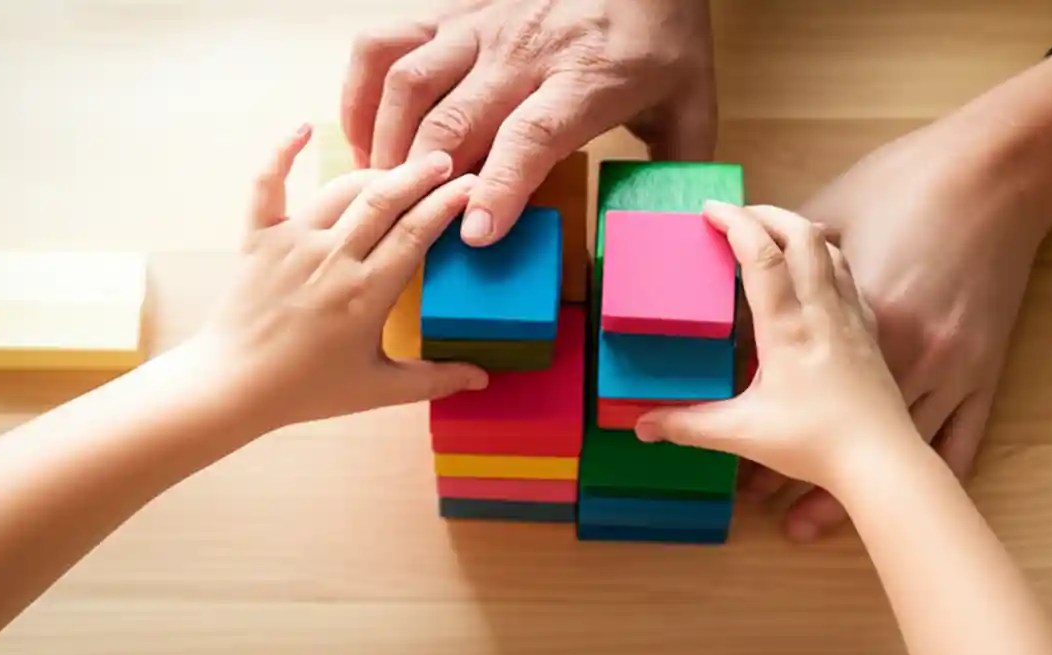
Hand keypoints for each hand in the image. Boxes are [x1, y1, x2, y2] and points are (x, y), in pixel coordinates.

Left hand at [190, 125, 487, 431]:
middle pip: (385, 199)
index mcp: (367, 293)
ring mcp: (292, 242)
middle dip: (421, 174)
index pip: (418, 232)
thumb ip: (435, 380)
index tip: (474, 187)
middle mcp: (332, 258)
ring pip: (342, 189)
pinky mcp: (258, 238)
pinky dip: (282, 151)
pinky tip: (302, 127)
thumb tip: (483, 377)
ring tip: (403, 165)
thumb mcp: (378, 390)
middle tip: (448, 161)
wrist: (232, 387)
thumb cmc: (306, 391)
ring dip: (376, 170)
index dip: (449, 204)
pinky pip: (268, 184)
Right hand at [341, 0, 715, 244]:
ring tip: (383, 189)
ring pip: (410, 83)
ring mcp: (481, 28)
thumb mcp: (690, 104)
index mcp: (585, 79)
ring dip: (387, 141)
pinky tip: (363, 131)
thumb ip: (680, 167)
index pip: (531, 136)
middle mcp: (524, 52)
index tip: (474, 234)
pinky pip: (388, 42)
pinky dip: (361, 88)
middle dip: (425, 181)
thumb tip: (669, 229)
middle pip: (456, 120)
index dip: (499, 187)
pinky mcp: (454, 11)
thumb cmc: (661, 36)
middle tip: (413, 228)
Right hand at [634, 202, 917, 496]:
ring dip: (797, 229)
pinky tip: (812, 273)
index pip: (761, 255)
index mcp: (786, 327)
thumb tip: (641, 426)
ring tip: (770, 232)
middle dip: (766, 212)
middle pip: (802, 234)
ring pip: (829, 249)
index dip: (734, 222)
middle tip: (736, 215)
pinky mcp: (868, 330)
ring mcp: (850, 316)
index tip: (709, 209)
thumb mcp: (742, 434)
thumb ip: (689, 425)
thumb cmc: (813, 443)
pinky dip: (824, 258)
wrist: (882, 459)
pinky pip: (847, 276)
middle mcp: (821, 310)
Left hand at [736, 54, 1051, 540]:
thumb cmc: (908, 187)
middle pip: (833, 425)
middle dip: (782, 467)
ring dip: (838, 489)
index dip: (738, 403)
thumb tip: (738, 290)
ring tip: (795, 520)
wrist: (997, 176)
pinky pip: (956, 444)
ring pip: (887, 451)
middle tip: (747, 494)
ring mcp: (946, 368)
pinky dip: (921, 479)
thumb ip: (784, 263)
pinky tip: (894, 504)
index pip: (786, 381)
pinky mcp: (982, 374)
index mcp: (847, 313)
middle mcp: (896, 350)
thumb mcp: (829, 217)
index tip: (702, 431)